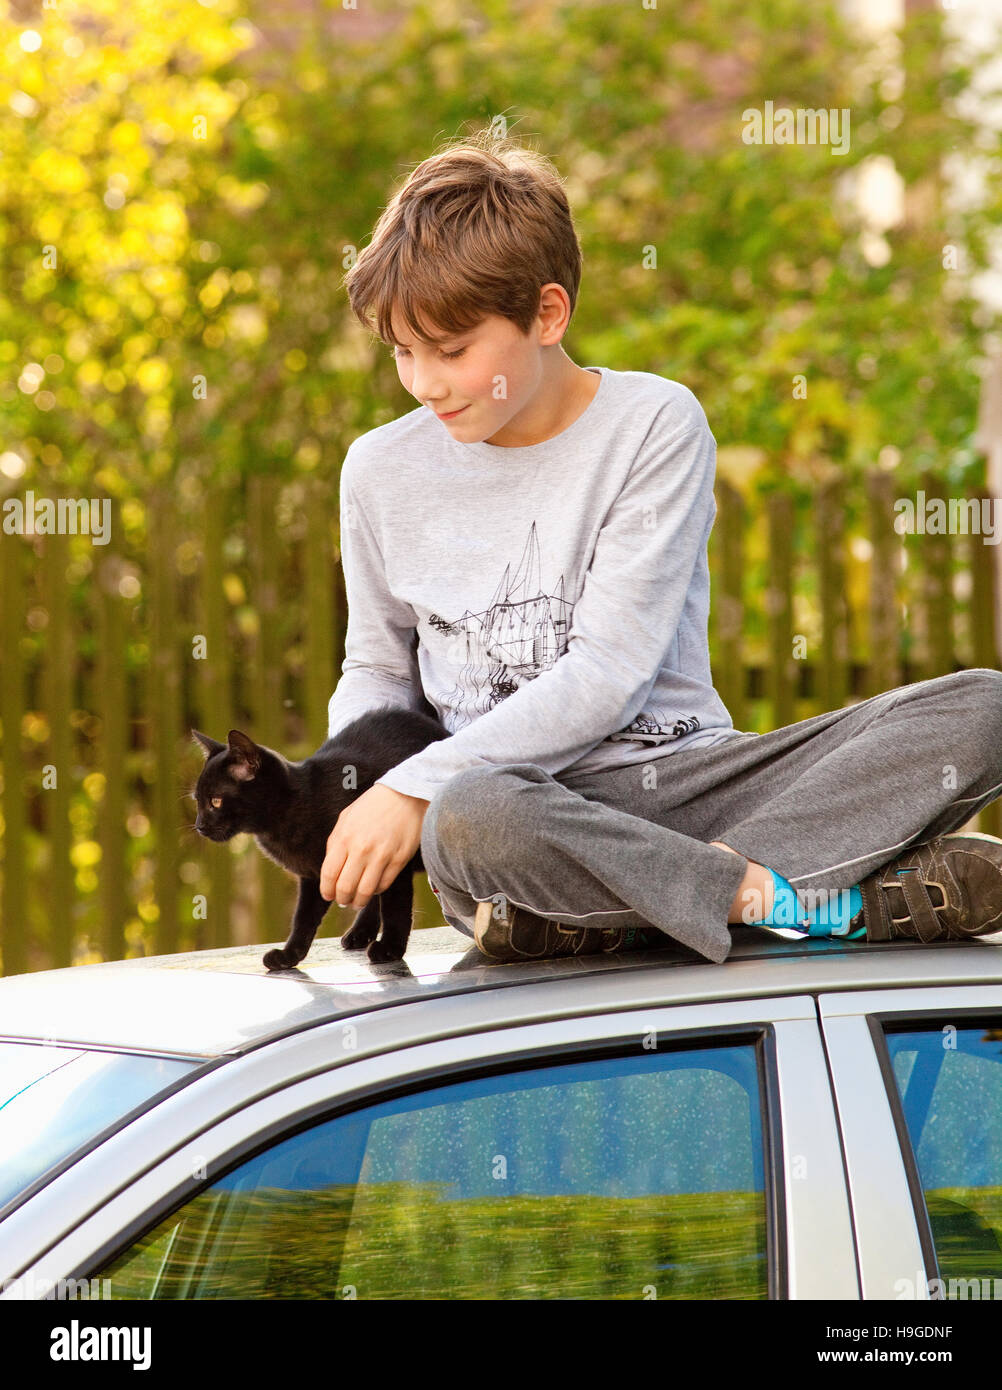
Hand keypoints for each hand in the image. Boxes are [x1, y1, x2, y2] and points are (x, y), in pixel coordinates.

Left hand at [319, 784, 428, 908]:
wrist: (405, 794)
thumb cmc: (372, 806)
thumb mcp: (346, 819)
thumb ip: (336, 843)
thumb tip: (331, 871)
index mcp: (344, 837)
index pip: (329, 874)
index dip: (327, 890)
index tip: (328, 895)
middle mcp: (362, 848)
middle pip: (346, 887)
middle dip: (342, 899)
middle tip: (343, 901)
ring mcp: (382, 855)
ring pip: (366, 891)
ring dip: (359, 901)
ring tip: (357, 902)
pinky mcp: (399, 859)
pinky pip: (384, 884)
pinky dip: (376, 891)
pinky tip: (373, 888)